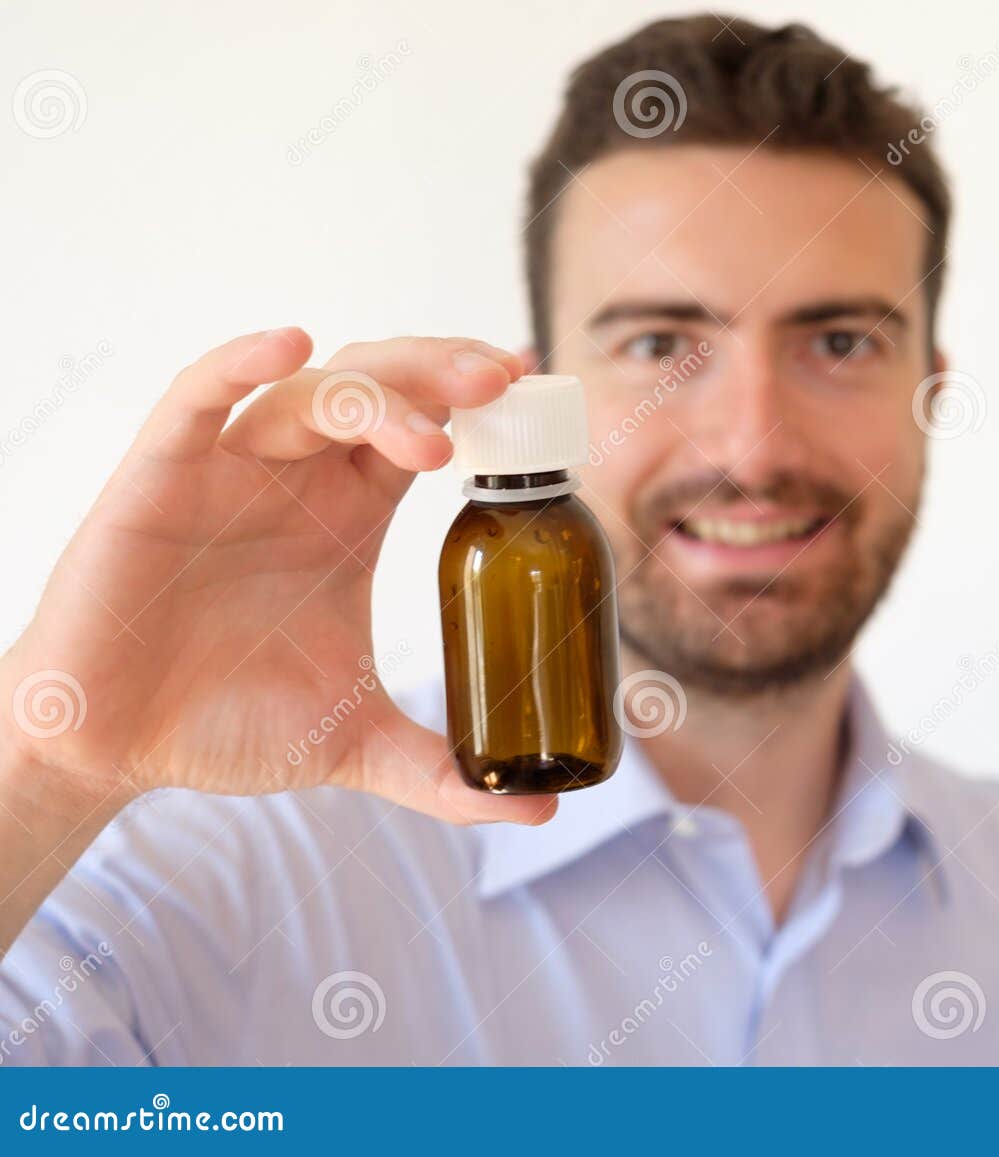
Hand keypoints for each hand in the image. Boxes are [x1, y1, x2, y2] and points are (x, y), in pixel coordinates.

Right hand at [1, 328, 555, 826]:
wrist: (112, 747)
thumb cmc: (225, 725)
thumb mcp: (357, 746)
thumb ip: (445, 775)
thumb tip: (541, 811)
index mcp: (352, 517)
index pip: (428, 430)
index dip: (479, 403)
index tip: (537, 387)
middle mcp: (300, 479)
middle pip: (383, 387)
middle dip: (444, 372)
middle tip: (504, 381)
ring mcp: (233, 470)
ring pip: (312, 391)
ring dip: (375, 395)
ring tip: (430, 437)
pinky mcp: (160, 476)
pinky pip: (198, 397)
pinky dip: (239, 363)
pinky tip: (289, 344)